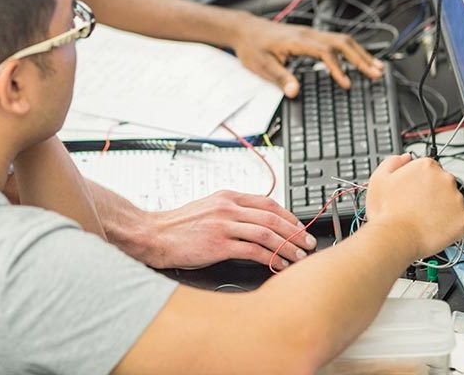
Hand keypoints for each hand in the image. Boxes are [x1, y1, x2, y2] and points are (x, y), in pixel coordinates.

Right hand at [142, 191, 316, 269]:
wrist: (155, 234)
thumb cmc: (179, 225)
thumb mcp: (207, 207)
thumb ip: (230, 211)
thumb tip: (255, 222)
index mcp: (226, 197)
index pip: (267, 202)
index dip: (288, 215)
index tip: (299, 226)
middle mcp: (228, 207)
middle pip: (272, 217)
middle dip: (294, 231)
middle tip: (308, 242)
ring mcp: (224, 225)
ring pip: (267, 233)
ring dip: (287, 246)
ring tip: (299, 256)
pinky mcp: (219, 245)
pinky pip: (253, 251)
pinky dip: (271, 259)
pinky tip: (279, 265)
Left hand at [231, 13, 383, 96]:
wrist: (245, 30)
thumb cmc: (252, 46)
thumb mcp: (262, 65)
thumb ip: (280, 78)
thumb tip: (294, 92)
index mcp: (297, 41)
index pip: (325, 53)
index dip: (338, 68)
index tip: (347, 84)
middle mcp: (308, 34)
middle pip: (342, 43)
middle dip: (361, 58)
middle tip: (376, 74)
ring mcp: (310, 33)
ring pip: (342, 40)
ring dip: (360, 53)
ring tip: (376, 68)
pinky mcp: (310, 36)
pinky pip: (336, 40)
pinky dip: (351, 50)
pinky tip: (359, 59)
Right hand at [365, 154, 463, 259]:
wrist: (397, 237)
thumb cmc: (387, 209)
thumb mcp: (379, 177)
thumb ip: (393, 161)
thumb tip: (406, 157)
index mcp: (427, 166)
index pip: (429, 167)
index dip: (419, 178)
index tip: (413, 189)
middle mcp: (446, 179)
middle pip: (443, 182)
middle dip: (433, 191)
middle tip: (417, 204)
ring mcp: (457, 200)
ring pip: (452, 200)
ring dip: (442, 206)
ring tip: (423, 216)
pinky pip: (459, 219)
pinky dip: (449, 223)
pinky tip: (433, 226)